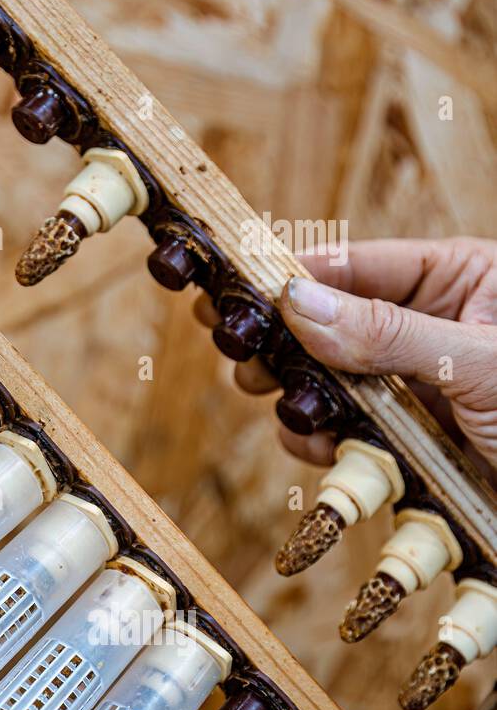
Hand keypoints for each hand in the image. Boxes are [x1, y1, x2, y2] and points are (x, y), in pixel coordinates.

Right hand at [198, 237, 496, 477]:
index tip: (237, 288)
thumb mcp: (478, 364)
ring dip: (295, 393)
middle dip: (282, 339)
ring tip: (283, 403)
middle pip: (326, 318)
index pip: (356, 264)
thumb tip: (297, 301)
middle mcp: (428, 324)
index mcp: (458, 280)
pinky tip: (317, 445)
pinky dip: (318, 438)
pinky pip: (340, 428)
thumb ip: (386, 333)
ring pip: (324, 376)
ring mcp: (412, 382)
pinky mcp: (405, 435)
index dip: (293, 275)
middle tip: (242, 353)